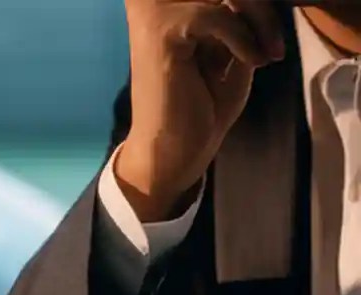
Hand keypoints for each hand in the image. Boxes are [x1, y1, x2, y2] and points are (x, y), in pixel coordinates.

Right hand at [117, 0, 285, 220]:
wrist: (175, 149)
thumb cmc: (200, 103)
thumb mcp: (232, 46)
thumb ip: (238, 13)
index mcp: (167, 3)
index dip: (255, 7)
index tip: (271, 37)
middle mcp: (153, 0)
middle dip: (260, 9)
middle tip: (274, 47)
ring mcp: (153, 11)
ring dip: (259, 22)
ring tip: (268, 54)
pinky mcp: (161, 30)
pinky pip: (218, 15)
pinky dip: (244, 39)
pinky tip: (251, 63)